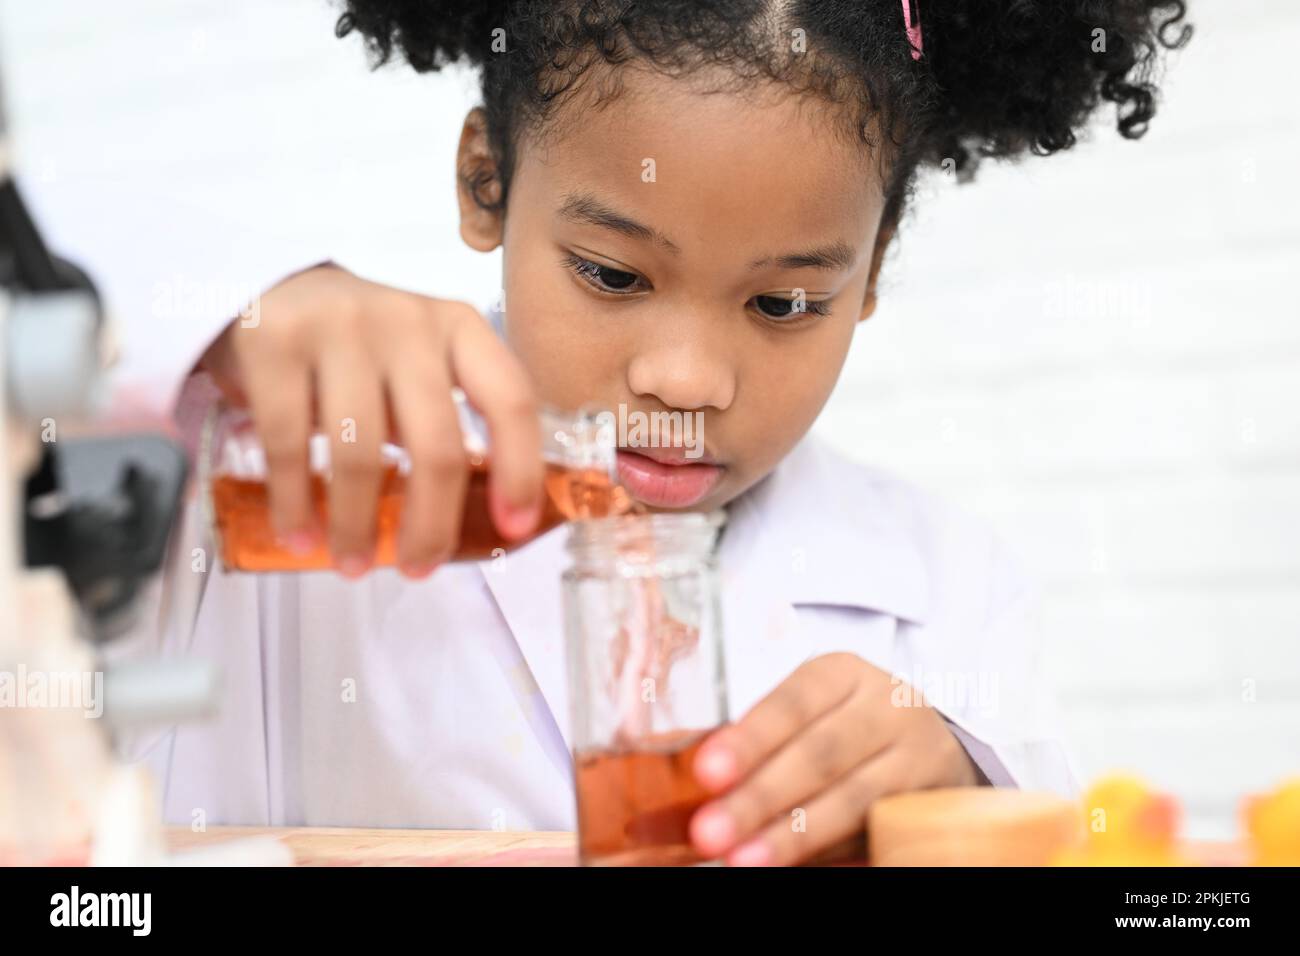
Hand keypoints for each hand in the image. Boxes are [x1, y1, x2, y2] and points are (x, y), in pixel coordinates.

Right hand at [199, 264, 542, 577]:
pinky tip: (300, 534)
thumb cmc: (355, 346)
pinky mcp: (274, 343)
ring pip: (361, 452)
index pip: (509, 399)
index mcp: (458, 327)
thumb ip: (442, 422)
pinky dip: (295, 503)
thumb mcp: (414, 365)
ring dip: (356, 525)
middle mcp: (406, 322)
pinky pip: (289, 443)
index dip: (520, 469)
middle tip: (418, 568)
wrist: (263, 287)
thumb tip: (470, 517)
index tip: (513, 527)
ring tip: (351, 564)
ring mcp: (339, 328)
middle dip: (430, 523)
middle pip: (437, 443)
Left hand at [688, 652, 982, 865]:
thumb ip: (746, 753)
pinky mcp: (933, 799)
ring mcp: (917, 753)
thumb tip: (660, 812)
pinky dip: (828, 851)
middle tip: (709, 832)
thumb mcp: (802, 720)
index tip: (706, 771)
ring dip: (793, 834)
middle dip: (760, 795)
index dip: (750, 738)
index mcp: (841, 673)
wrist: (929, 746)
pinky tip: (790, 865)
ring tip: (743, 861)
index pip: (792, 701)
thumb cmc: (840, 730)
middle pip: (820, 753)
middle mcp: (886, 705)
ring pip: (852, 797)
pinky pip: (876, 828)